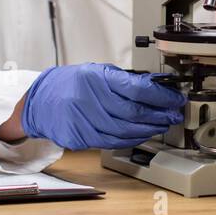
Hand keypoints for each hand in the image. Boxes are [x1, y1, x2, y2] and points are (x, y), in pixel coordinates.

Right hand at [20, 63, 186, 149]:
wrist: (41, 102)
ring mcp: (84, 121)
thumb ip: (124, 81)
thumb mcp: (97, 72)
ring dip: (149, 130)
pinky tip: (142, 134)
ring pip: (126, 131)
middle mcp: (89, 99)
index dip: (161, 96)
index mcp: (96, 78)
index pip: (137, 89)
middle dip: (160, 115)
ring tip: (162, 125)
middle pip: (134, 112)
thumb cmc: (72, 84)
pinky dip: (132, 139)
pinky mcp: (81, 138)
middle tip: (174, 114)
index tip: (175, 98)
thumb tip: (156, 87)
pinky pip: (113, 142)